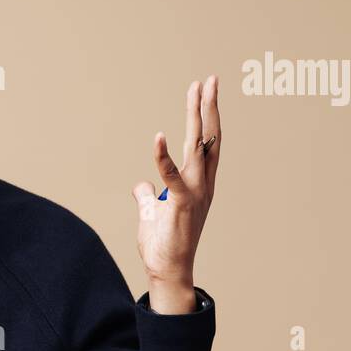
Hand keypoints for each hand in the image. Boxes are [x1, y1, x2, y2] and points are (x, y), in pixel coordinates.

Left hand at [131, 75, 221, 288]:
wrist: (168, 271)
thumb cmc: (164, 244)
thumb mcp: (153, 214)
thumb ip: (148, 196)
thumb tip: (140, 186)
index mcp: (199, 183)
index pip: (206, 143)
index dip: (207, 116)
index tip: (206, 91)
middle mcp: (204, 184)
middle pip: (208, 137)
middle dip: (208, 107)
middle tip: (210, 79)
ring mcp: (196, 193)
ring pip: (199, 147)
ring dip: (197, 117)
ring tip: (197, 90)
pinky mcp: (181, 204)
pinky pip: (172, 177)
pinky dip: (164, 157)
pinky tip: (160, 136)